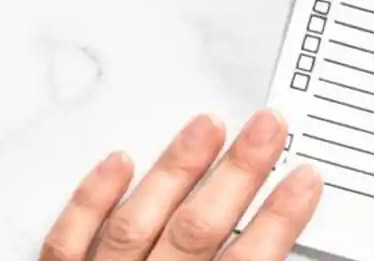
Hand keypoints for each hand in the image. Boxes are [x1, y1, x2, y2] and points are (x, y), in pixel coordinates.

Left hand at [40, 110, 322, 260]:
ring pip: (137, 225)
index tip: (306, 178)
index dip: (281, 218)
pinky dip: (91, 200)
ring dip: (176, 171)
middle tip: (267, 126)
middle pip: (198, 230)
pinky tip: (117, 162)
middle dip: (238, 173)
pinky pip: (67, 243)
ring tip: (206, 125)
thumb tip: (290, 248)